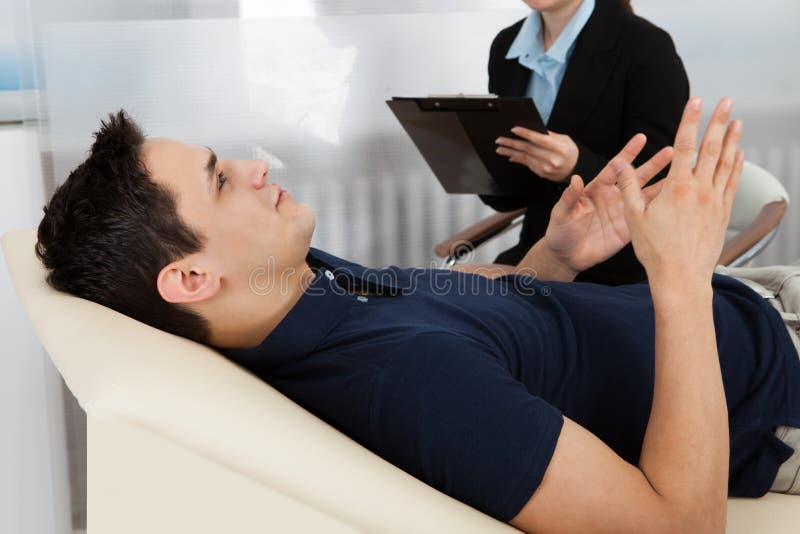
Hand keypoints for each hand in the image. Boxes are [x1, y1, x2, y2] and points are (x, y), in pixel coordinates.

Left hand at [496, 128, 578, 181]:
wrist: (575, 169)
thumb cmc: (569, 152)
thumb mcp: (564, 140)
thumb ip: (549, 135)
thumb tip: (533, 130)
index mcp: (559, 148)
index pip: (539, 139)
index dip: (525, 134)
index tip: (513, 129)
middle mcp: (552, 159)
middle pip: (528, 149)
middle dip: (512, 144)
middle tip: (500, 140)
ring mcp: (545, 168)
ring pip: (524, 158)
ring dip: (510, 153)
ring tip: (500, 148)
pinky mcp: (541, 173)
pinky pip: (526, 164)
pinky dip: (517, 159)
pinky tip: (510, 156)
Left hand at [527, 134, 672, 274]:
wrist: (567, 256)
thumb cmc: (560, 232)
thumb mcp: (561, 213)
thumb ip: (570, 197)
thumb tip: (575, 178)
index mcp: (597, 188)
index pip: (615, 167)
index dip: (628, 153)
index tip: (642, 138)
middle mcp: (614, 196)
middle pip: (637, 177)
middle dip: (654, 164)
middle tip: (672, 150)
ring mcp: (624, 211)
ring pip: (647, 194)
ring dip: (664, 183)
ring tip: (683, 171)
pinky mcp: (630, 228)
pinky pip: (648, 216)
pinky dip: (662, 207)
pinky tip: (677, 199)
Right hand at [616, 97, 742, 287]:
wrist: (681, 277)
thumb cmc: (656, 250)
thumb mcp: (634, 217)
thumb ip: (628, 188)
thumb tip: (619, 166)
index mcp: (677, 189)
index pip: (685, 145)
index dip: (690, 120)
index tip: (696, 102)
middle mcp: (700, 191)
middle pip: (711, 149)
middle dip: (719, 122)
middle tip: (726, 102)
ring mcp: (714, 201)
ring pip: (726, 163)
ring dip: (732, 140)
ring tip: (737, 122)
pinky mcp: (722, 213)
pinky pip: (732, 183)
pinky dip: (736, 166)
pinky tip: (739, 156)